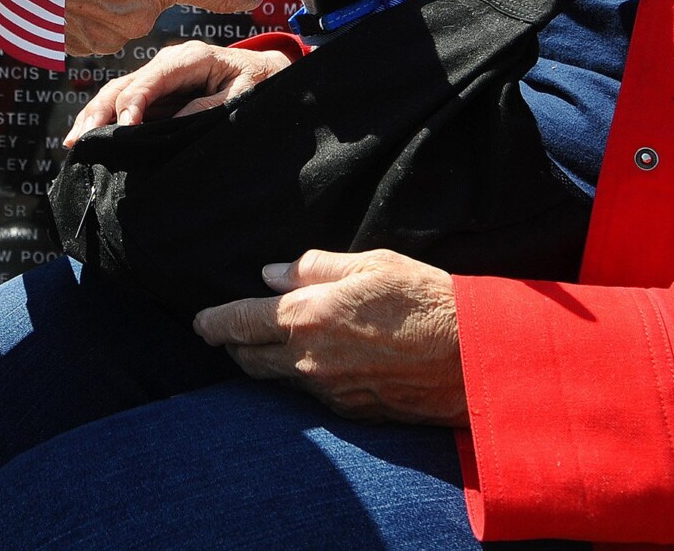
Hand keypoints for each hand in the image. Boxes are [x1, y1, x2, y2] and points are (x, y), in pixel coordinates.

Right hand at [64, 40, 293, 143]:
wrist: (268, 74)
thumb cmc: (259, 84)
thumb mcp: (243, 95)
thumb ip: (209, 107)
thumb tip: (175, 121)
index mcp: (190, 58)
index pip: (151, 79)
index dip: (133, 103)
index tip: (124, 129)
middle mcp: (167, 62)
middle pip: (125, 84)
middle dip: (101, 111)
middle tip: (81, 141)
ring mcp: (158, 75)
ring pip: (117, 92)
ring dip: (94, 116)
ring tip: (74, 142)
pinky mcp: (155, 90)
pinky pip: (124, 102)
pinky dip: (103, 118)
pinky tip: (86, 136)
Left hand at [192, 249, 465, 425]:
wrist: (472, 358)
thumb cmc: (425, 300)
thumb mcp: (371, 264)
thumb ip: (315, 267)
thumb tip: (272, 273)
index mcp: (308, 316)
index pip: (240, 323)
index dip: (214, 323)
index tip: (200, 322)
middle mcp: (309, 360)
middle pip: (250, 359)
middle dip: (233, 346)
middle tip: (224, 335)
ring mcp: (330, 391)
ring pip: (279, 380)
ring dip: (266, 363)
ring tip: (263, 348)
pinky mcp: (352, 410)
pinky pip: (312, 395)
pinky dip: (302, 378)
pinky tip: (315, 364)